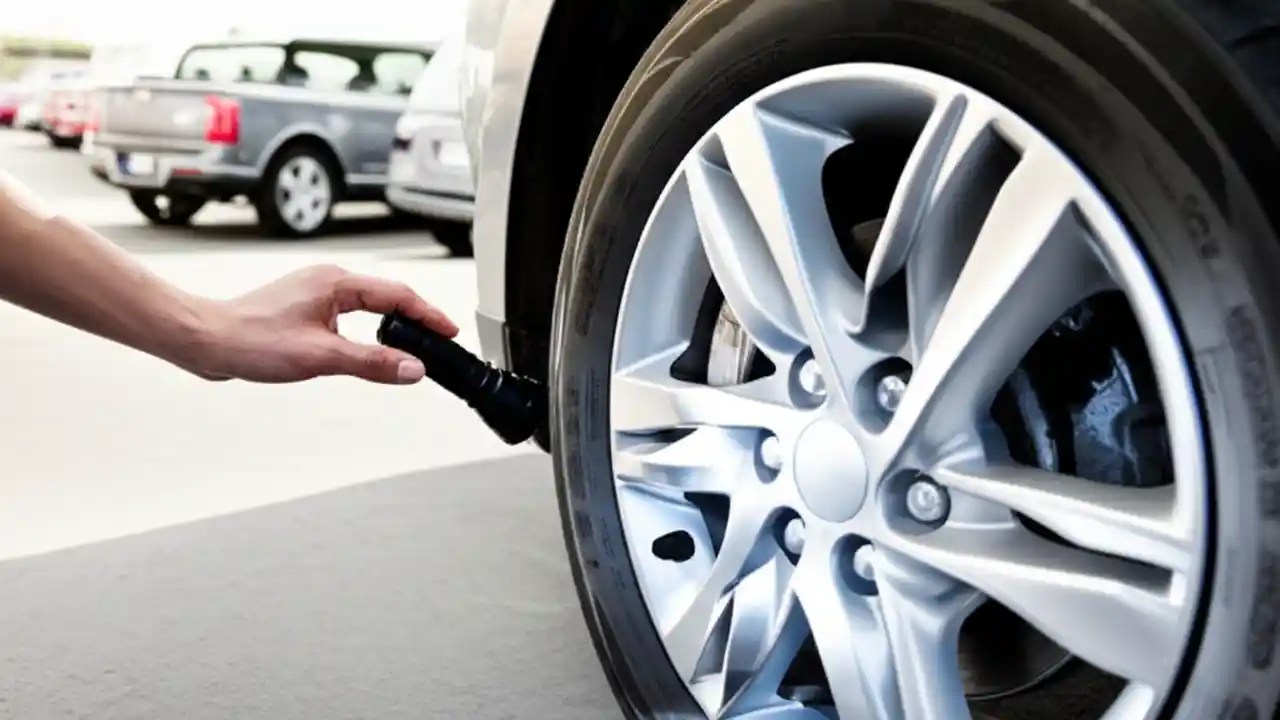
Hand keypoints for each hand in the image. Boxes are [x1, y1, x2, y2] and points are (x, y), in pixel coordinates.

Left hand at [187, 265, 458, 383]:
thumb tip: (412, 368)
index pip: (397, 296)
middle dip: (415, 318)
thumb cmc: (250, 340)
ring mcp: (314, 294)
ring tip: (412, 344)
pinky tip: (367, 347)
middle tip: (438, 339)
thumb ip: (372, 363)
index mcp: (336, 283)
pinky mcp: (303, 310)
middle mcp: (327, 282)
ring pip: (367, 306)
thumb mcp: (321, 357)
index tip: (448, 331)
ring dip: (391, 324)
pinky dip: (367, 331)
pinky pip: (348, 315)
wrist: (207, 341)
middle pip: (386, 297)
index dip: (428, 315)